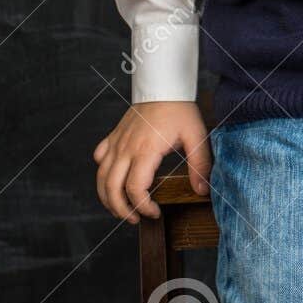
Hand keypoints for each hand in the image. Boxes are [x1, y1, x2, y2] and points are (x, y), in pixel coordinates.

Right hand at [93, 100, 210, 223]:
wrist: (163, 83)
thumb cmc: (180, 108)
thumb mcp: (196, 135)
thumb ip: (200, 164)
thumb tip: (202, 190)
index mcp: (146, 150)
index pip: (135, 189)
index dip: (143, 207)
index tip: (155, 212)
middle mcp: (126, 148)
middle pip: (112, 188)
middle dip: (121, 210)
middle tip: (136, 219)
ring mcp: (117, 142)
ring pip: (101, 177)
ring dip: (108, 198)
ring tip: (122, 209)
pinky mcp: (114, 136)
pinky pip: (100, 159)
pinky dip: (103, 174)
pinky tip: (114, 180)